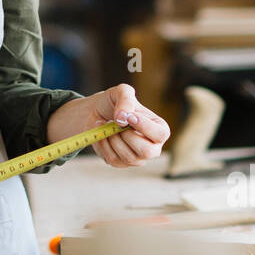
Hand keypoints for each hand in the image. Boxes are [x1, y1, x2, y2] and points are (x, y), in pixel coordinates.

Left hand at [48, 83, 170, 167]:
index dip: (144, 126)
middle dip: (127, 136)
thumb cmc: (112, 102)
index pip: (160, 134)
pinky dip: (104, 144)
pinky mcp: (121, 163)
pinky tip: (103, 134)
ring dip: (113, 138)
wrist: (94, 113)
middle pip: (147, 151)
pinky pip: (113, 159)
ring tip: (107, 125)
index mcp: (159, 128)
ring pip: (128, 157)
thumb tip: (122, 118)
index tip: (129, 116)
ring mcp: (137, 158)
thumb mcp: (121, 91)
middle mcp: (152, 146)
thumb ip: (126, 99)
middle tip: (116, 123)